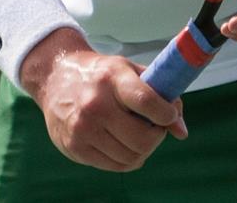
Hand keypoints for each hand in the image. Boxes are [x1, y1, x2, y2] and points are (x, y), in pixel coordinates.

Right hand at [23, 29, 186, 171]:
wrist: (55, 78)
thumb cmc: (100, 75)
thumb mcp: (130, 71)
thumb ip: (161, 95)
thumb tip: (180, 130)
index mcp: (112, 78)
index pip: (147, 101)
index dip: (167, 114)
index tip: (169, 115)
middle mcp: (94, 105)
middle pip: (142, 139)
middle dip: (157, 137)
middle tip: (155, 127)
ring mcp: (82, 129)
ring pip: (131, 157)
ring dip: (143, 150)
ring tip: (138, 134)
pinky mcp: (75, 148)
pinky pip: (115, 166)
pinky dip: (127, 159)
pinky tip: (123, 143)